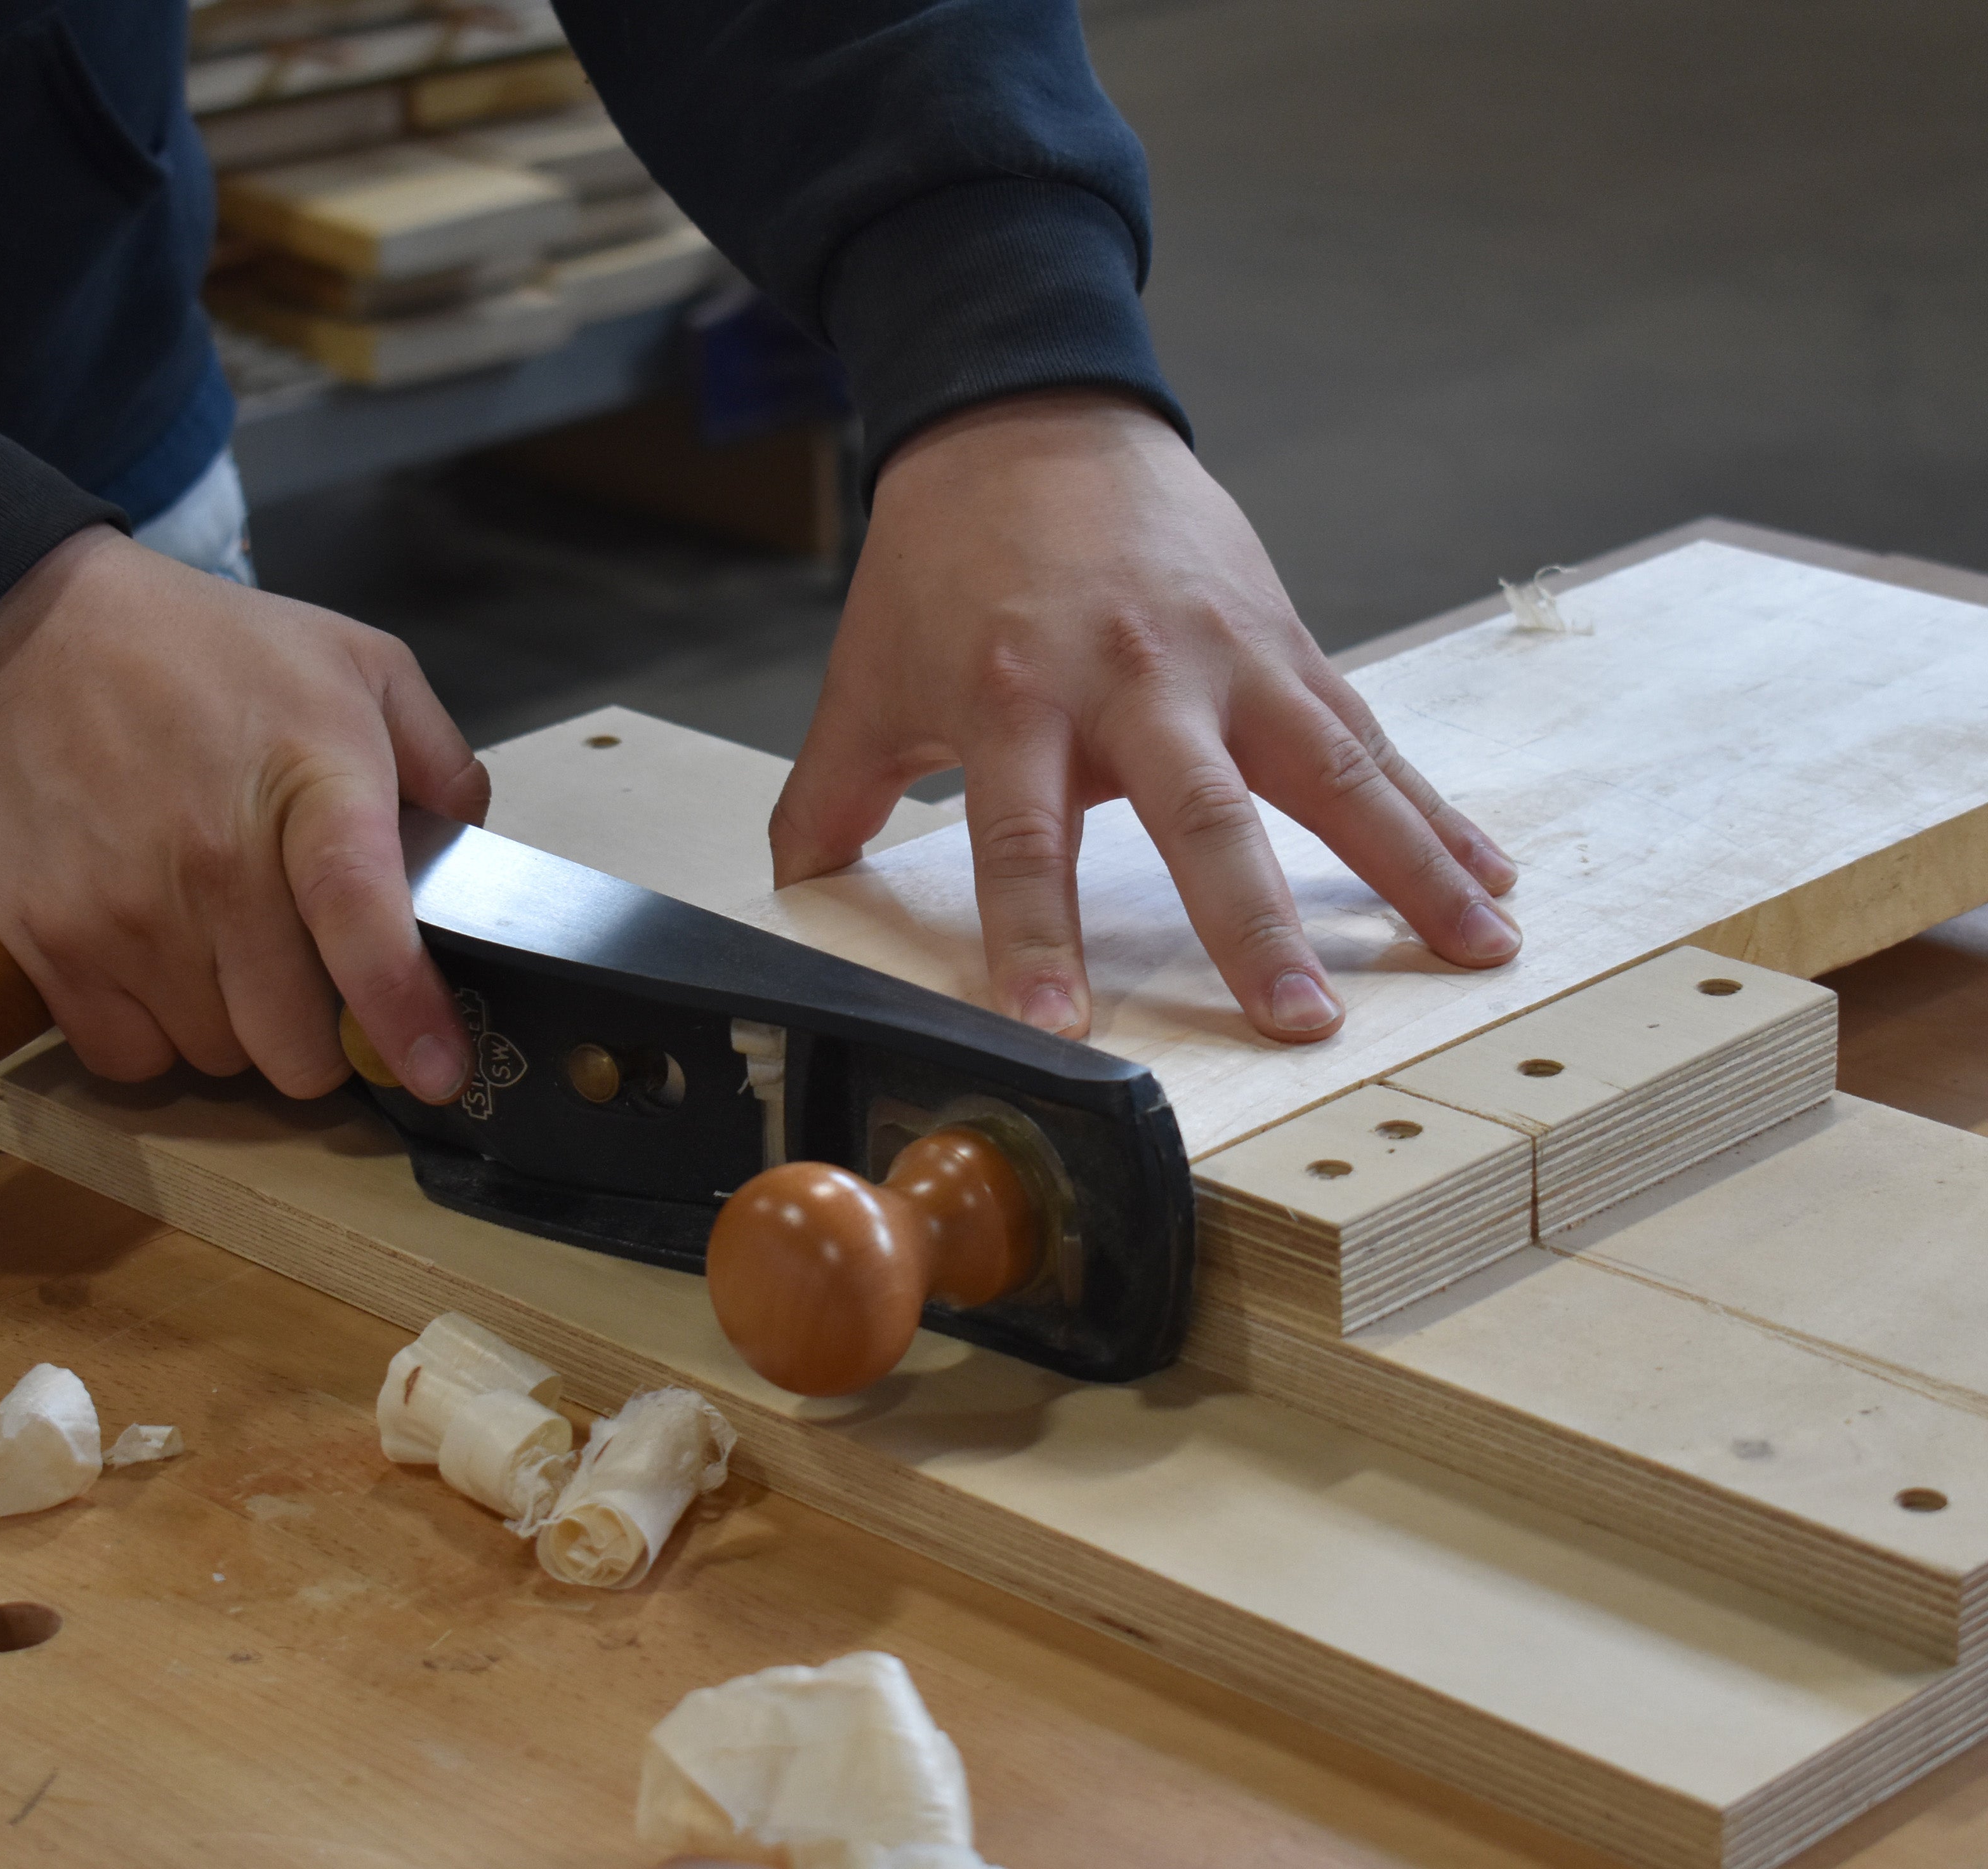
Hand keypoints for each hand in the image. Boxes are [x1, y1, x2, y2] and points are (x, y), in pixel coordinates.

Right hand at [0, 526, 487, 1100]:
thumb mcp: (355, 663)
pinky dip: (153, 1034)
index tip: (438, 1071)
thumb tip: (470, 853)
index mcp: (311, 784)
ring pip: (216, 1055)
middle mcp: (214, 861)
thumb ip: (438, 759)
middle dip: (322, 1034)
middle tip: (312, 980)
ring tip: (223, 945)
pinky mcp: (46, 940)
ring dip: (236, 1027)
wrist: (27, 629)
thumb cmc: (205, 651)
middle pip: (294, 1038)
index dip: (405, 1011)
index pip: (363, 922)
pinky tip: (158, 963)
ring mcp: (121, 910)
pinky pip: (127, 1056)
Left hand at [771, 392, 1519, 1041]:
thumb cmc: (946, 565)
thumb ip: (831, 794)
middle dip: (1253, 925)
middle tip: (1299, 1021)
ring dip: (1407, 866)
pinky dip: (1436, 809)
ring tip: (1476, 950)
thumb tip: (791, 896)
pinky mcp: (1287, 643)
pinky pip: (1371, 736)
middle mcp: (1132, 678)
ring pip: (1330, 769)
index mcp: (1014, 697)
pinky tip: (1490, 877)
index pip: (1020, 839)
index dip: (1033, 940)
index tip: (1058, 1035)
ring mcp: (1226, 657)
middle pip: (1200, 813)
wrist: (1030, 420)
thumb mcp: (870, 674)